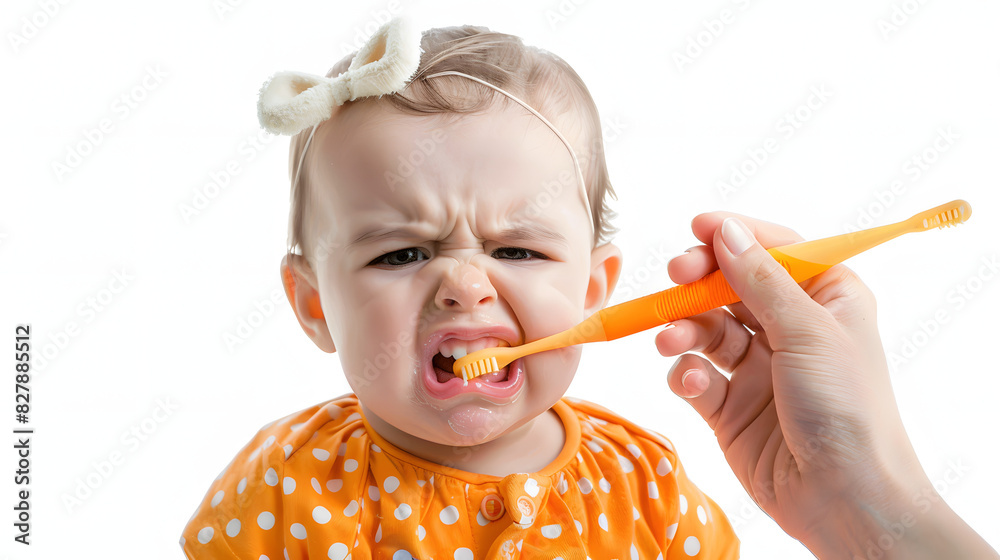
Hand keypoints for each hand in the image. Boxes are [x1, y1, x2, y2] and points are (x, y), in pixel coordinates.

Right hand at [655, 213, 997, 557]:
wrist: (844, 500)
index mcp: (827, 300)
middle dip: (700, 282)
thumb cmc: (846, 409)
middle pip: (731, 286)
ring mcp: (759, 369)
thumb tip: (725, 230)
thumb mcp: (807, 331)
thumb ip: (760, 279)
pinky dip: (689, 374)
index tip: (699, 228)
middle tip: (676, 278)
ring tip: (672, 341)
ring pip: (706, 329)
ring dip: (684, 329)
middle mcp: (791, 328)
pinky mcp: (731, 407)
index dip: (738, 235)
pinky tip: (697, 384)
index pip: (777, 250)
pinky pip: (697, 375)